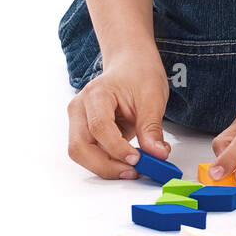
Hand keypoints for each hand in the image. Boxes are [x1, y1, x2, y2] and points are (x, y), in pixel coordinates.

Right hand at [66, 48, 170, 177]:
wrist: (131, 64)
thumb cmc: (140, 75)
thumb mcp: (153, 98)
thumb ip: (152, 128)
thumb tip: (158, 155)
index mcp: (96, 94)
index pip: (99, 127)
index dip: (116, 148)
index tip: (137, 160)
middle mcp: (80, 108)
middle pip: (80, 146)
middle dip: (105, 165)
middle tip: (133, 172)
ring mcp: (78, 120)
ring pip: (81, 153)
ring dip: (105, 166)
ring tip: (132, 169)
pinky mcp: (83, 130)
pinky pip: (89, 152)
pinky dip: (106, 161)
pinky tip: (126, 162)